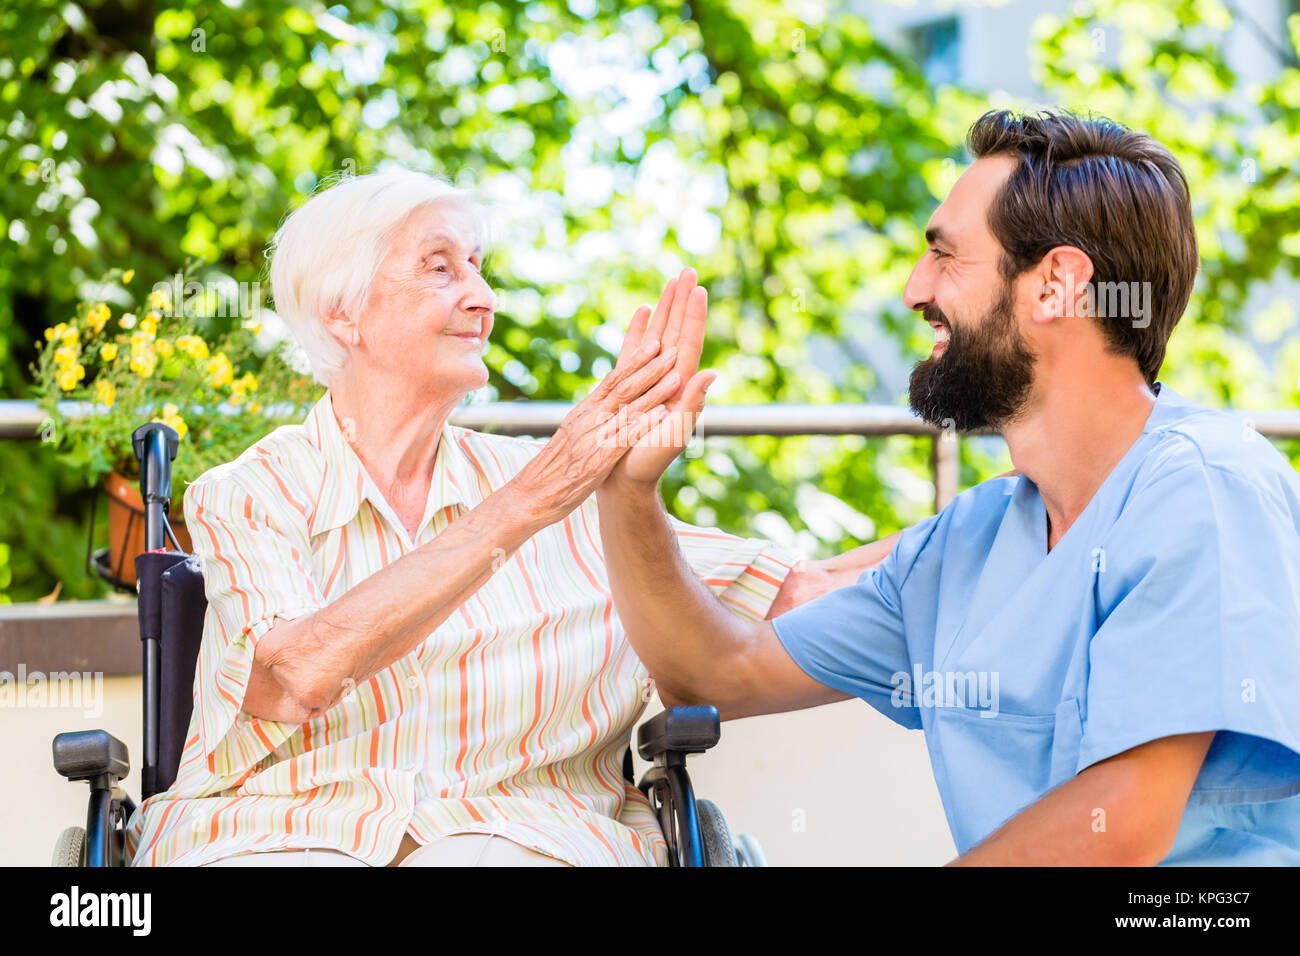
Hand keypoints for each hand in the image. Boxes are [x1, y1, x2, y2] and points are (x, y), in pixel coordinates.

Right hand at [512, 333, 680, 523]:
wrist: (533, 493)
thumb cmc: (553, 467)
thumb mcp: (570, 433)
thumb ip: (588, 417)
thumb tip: (602, 402)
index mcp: (584, 411)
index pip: (612, 379)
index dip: (634, 360)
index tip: (654, 344)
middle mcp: (590, 418)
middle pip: (624, 387)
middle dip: (650, 368)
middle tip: (673, 350)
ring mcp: (595, 437)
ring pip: (628, 409)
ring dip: (655, 391)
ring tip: (677, 377)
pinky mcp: (600, 459)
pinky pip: (625, 437)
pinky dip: (644, 424)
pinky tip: (662, 414)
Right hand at [609, 268, 714, 486]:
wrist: (624, 480)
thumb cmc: (649, 462)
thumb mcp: (675, 433)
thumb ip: (692, 404)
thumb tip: (711, 373)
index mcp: (680, 387)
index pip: (690, 343)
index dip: (694, 316)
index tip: (699, 288)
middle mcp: (668, 379)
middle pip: (677, 331)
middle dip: (681, 301)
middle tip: (688, 270)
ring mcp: (649, 380)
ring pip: (658, 335)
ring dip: (665, 309)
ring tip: (669, 282)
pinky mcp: (630, 385)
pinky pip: (635, 349)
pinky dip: (640, 329)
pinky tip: (643, 311)